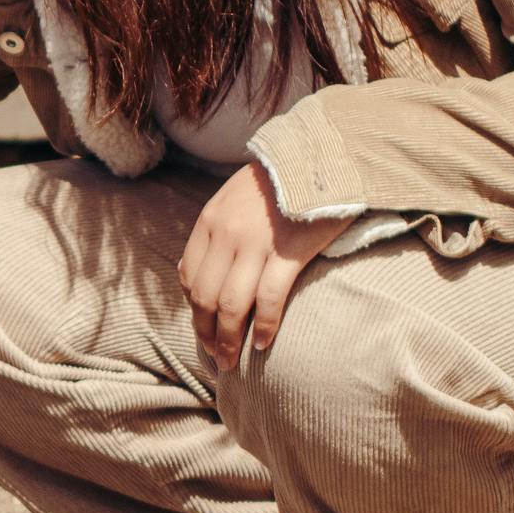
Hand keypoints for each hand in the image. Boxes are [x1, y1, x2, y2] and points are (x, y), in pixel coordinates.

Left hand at [179, 165, 349, 372]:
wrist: (323, 152)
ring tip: (230, 360)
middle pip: (205, 297)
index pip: (190, 277)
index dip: (193, 311)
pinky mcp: (289, 251)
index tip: (202, 330)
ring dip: (228, 339)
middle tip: (214, 357)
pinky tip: (262, 344)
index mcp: (210, 221)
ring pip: (231, 304)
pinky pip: (269, 298)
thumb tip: (205, 270)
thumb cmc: (284, 179)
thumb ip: (220, 231)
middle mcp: (226, 233)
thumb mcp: (237, 198)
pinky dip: (263, 326)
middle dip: (205, 333)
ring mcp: (256, 243)